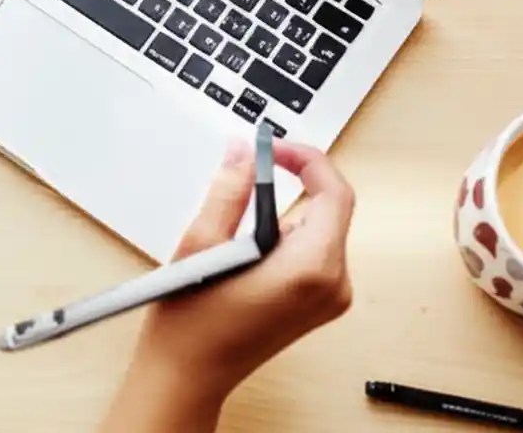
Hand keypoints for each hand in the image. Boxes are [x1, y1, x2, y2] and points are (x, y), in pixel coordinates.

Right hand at [102, 141, 354, 432]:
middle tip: (246, 175)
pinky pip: (312, 253)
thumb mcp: (202, 243)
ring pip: (318, 230)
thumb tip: (243, 152)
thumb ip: (230, 190)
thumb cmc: (192, 323)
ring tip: (234, 230)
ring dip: (282, 215)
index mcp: (311, 267)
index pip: (334, 193)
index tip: (274, 148)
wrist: (188, 375)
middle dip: (290, 186)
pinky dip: (284, 238)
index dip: (306, 160)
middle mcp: (332, 284)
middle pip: (328, 210)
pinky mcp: (318, 305)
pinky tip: (246, 252)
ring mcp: (329, 298)